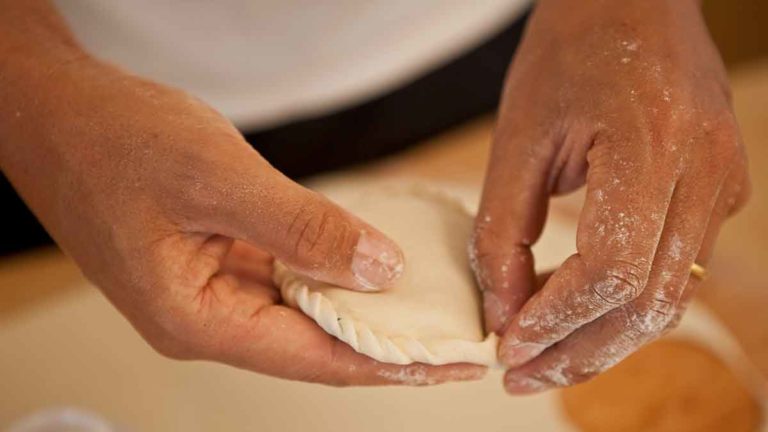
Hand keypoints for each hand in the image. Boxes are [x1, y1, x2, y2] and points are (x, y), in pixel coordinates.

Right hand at [0, 51, 484, 384]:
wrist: (56, 111)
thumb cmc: (115, 141)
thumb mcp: (218, 179)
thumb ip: (304, 229)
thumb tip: (381, 271)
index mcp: (197, 320)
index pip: (316, 359)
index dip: (392, 364)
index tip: (454, 365)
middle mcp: (204, 319)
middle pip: (313, 346)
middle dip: (387, 346)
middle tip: (458, 344)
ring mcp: (208, 291)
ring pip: (302, 314)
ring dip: (362, 312)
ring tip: (428, 314)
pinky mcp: (214, 261)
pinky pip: (285, 280)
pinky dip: (329, 276)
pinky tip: (370, 270)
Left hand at [471, 0, 748, 392]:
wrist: (631, 1)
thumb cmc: (570, 51)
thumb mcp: (518, 137)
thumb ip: (503, 229)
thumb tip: (502, 312)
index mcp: (655, 147)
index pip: (614, 271)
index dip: (557, 319)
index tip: (508, 343)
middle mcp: (707, 174)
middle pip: (649, 304)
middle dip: (580, 351)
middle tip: (520, 375)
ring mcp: (723, 185)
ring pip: (666, 299)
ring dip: (600, 338)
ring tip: (539, 356)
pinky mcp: (717, 192)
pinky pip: (671, 270)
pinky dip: (619, 303)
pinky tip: (571, 310)